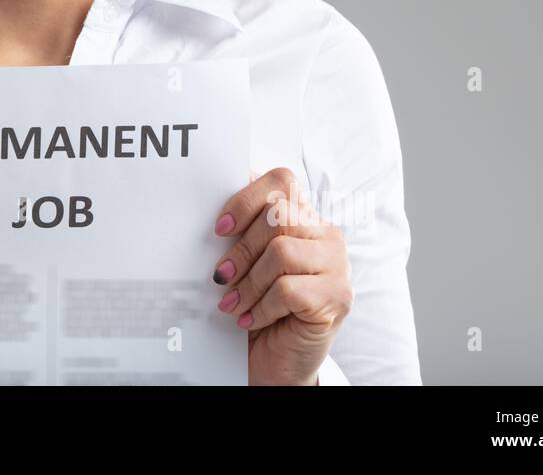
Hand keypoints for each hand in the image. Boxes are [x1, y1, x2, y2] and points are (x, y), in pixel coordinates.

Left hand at [211, 167, 352, 384]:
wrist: (276, 362)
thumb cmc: (257, 305)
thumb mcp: (246, 262)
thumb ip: (240, 231)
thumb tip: (205, 201)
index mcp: (304, 217)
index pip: (281, 181)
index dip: (245, 199)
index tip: (219, 228)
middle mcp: (327, 234)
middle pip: (279, 215)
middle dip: (241, 248)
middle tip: (220, 276)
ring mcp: (337, 265)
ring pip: (282, 252)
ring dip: (248, 282)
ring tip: (231, 303)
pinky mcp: (338, 297)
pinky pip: (288, 289)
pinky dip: (261, 306)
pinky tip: (250, 319)